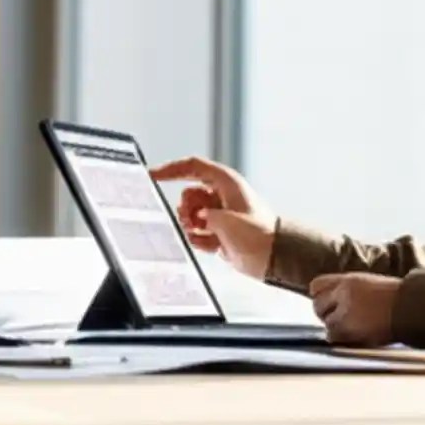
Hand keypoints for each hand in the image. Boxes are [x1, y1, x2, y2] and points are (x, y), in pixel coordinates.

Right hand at [149, 156, 276, 279]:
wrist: (273, 257)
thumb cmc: (258, 234)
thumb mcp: (225, 220)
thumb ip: (204, 215)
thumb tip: (194, 219)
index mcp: (226, 182)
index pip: (192, 167)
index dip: (170, 169)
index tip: (151, 176)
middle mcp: (222, 195)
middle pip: (187, 194)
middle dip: (185, 209)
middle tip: (195, 221)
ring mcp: (220, 214)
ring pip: (190, 214)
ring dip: (191, 226)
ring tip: (205, 234)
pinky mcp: (219, 232)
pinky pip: (197, 233)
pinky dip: (199, 240)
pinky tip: (211, 245)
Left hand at [308, 273, 400, 346]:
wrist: (412, 308)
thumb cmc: (397, 299)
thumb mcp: (370, 284)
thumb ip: (350, 290)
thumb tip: (334, 300)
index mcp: (349, 280)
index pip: (316, 285)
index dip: (320, 296)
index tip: (327, 302)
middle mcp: (343, 293)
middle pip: (317, 305)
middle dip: (326, 312)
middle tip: (339, 318)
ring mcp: (345, 311)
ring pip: (325, 322)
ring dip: (335, 327)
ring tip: (351, 328)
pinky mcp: (349, 328)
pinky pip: (333, 336)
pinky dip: (340, 338)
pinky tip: (354, 336)